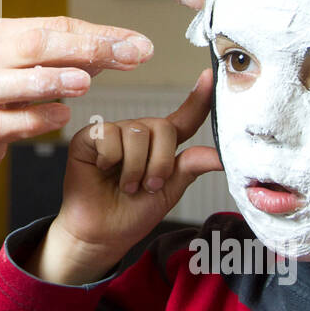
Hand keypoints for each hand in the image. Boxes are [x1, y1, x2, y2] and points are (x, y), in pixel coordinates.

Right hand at [0, 16, 154, 195]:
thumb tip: (116, 50)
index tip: (140, 45)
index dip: (99, 34)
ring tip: (90, 81)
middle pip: (35, 44)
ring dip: (53, 79)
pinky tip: (62, 116)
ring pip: (12, 81)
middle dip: (88, 48)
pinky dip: (35, 119)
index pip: (52, 26)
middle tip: (130, 56)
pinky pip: (4, 123)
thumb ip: (58, 62)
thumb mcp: (15, 75)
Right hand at [40, 67, 221, 282]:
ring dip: (134, 167)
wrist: (100, 234)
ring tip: (126, 186)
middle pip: (161, 127)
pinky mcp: (89, 136)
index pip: (184, 117)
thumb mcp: (169, 192)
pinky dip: (109, 158)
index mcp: (161, 145)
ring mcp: (113, 132)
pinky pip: (108, 135)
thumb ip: (190, 167)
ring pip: (136, 133)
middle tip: (149, 186)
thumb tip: (220, 155)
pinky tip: (103, 170)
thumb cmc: (131, 214)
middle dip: (160, 162)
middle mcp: (138, 133)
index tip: (211, 76)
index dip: (198, 98)